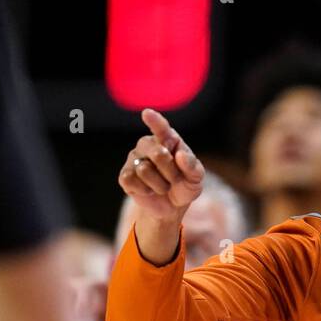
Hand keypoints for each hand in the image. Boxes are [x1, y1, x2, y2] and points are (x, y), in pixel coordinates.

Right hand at [118, 108, 204, 262]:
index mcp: (168, 139)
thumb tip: (179, 155)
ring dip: (160, 185)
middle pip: (158, 154)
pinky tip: (149, 190)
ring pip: (145, 170)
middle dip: (171, 173)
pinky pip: (131, 180)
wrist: (172, 207)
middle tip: (175, 180)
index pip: (162, 128)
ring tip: (163, 186)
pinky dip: (145, 190)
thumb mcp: (196, 178)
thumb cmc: (185, 185)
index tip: (147, 114)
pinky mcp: (125, 175)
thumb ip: (192, 166)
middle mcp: (148, 144)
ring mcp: (134, 158)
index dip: (155, 121)